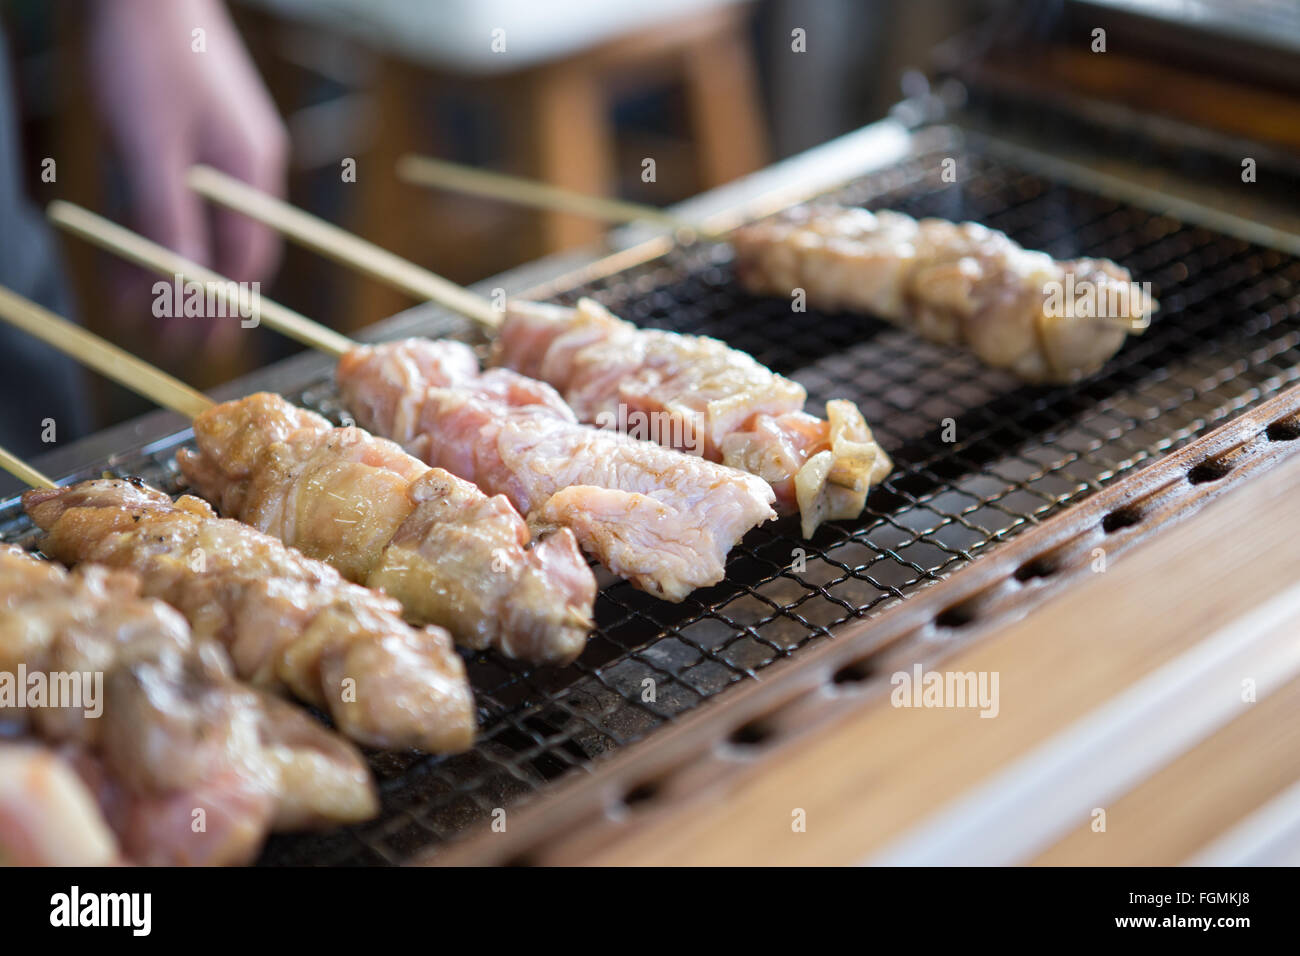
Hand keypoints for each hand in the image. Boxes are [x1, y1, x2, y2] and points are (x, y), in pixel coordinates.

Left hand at [87, 0, 288, 348]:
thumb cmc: (147, 56)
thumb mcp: (150, 145)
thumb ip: (167, 218)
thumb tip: (181, 288)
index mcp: (250, 173)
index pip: (245, 260)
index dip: (223, 307)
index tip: (199, 348)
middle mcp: (243, 169)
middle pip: (226, 251)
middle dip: (196, 299)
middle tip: (167, 344)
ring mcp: (218, 152)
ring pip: (195, 228)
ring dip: (166, 270)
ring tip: (132, 310)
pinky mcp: (187, 139)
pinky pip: (173, 201)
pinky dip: (151, 232)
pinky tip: (125, 257)